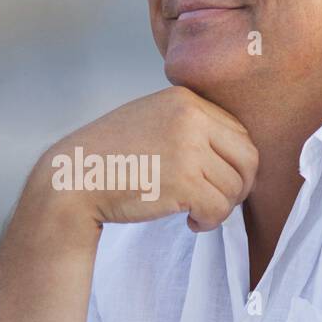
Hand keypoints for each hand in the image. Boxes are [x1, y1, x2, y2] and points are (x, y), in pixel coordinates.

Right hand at [35, 87, 257, 231]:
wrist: (74, 177)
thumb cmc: (112, 156)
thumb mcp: (152, 119)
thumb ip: (189, 125)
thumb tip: (235, 154)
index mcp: (185, 99)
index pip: (238, 132)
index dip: (235, 163)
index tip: (218, 181)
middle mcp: (190, 118)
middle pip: (248, 158)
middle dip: (240, 186)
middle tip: (218, 202)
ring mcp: (188, 149)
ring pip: (235, 187)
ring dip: (220, 208)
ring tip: (196, 213)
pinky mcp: (183, 182)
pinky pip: (219, 209)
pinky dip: (209, 222)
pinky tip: (190, 222)